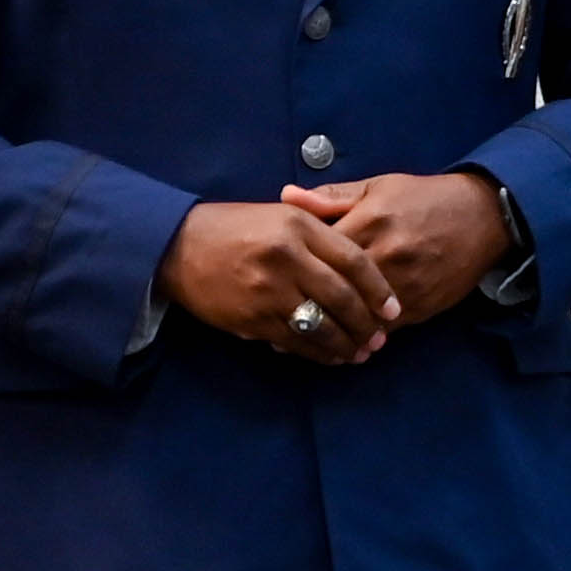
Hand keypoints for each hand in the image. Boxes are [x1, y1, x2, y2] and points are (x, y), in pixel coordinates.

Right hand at [159, 199, 396, 361]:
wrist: (177, 245)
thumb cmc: (236, 228)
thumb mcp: (281, 214)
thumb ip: (322, 229)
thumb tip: (366, 258)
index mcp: (298, 227)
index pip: (353, 261)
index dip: (379, 289)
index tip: (394, 309)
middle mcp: (286, 256)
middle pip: (342, 297)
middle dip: (366, 324)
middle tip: (380, 339)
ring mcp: (268, 289)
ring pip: (321, 325)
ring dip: (346, 344)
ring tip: (360, 353)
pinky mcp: (252, 317)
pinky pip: (295, 341)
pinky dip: (317, 353)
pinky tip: (330, 356)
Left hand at [284, 171, 512, 330]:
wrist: (483, 216)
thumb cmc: (424, 198)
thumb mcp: (378, 187)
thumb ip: (331, 197)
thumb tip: (286, 196)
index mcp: (370, 221)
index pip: (321, 251)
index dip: (295, 268)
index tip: (272, 281)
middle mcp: (386, 254)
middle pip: (337, 289)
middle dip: (308, 305)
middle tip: (279, 320)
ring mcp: (406, 282)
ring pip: (360, 315)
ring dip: (334, 329)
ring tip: (305, 340)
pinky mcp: (423, 303)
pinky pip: (387, 327)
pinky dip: (365, 336)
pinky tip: (346, 342)